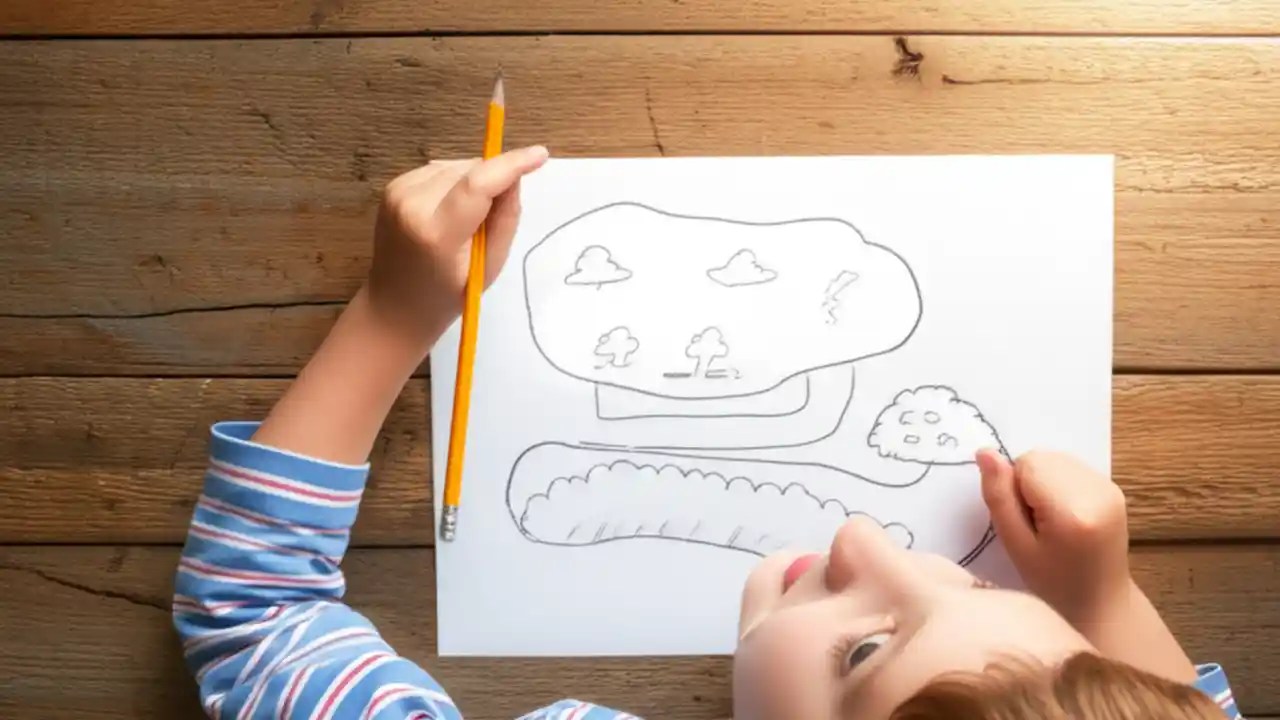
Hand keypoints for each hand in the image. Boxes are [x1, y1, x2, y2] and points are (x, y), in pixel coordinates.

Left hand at [366, 145, 549, 346]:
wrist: (394, 307)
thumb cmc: (447, 295)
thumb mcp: (489, 267)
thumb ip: (505, 219)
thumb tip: (514, 177)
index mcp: (437, 233)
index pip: (478, 185)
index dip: (511, 165)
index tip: (539, 154)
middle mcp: (412, 205)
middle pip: (468, 171)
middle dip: (491, 182)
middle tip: (490, 219)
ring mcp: (397, 193)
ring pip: (454, 167)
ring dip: (471, 183)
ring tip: (467, 219)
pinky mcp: (392, 187)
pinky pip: (438, 171)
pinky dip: (452, 185)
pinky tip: (448, 212)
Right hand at [977, 449, 1130, 625]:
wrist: (1100, 602)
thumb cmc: (1051, 584)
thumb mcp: (1016, 546)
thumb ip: (999, 497)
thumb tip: (985, 452)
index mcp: (1073, 511)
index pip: (1026, 464)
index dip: (1014, 490)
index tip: (1025, 522)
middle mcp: (1097, 490)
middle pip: (1042, 458)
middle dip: (1030, 484)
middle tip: (1037, 524)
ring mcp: (1110, 488)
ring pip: (1055, 460)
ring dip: (1044, 483)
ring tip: (1053, 521)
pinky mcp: (1113, 488)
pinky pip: (1071, 468)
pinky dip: (1060, 485)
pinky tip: (1067, 516)